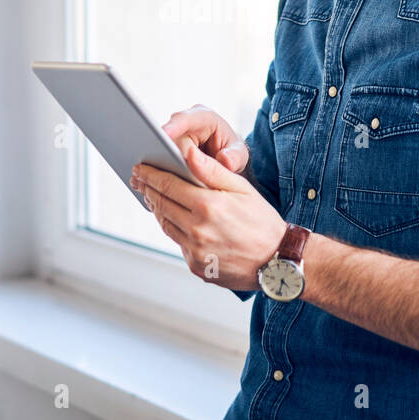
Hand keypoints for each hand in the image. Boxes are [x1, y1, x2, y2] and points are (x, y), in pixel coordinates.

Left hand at [130, 143, 285, 291]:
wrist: (278, 260)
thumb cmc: (262, 221)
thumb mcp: (241, 189)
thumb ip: (212, 171)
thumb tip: (187, 153)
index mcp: (208, 207)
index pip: (168, 186)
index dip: (151, 175)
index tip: (140, 167)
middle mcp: (197, 231)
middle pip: (161, 205)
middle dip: (148, 190)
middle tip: (140, 180)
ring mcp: (195, 252)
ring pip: (166, 225)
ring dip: (158, 209)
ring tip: (155, 196)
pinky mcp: (196, 266)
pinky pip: (178, 244)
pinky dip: (175, 229)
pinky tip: (176, 219)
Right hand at [161, 104, 247, 172]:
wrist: (224, 159)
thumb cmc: (231, 153)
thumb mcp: (239, 155)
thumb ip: (235, 157)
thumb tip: (225, 160)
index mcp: (203, 118)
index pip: (187, 119)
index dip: (174, 126)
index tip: (164, 134)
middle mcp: (184, 124)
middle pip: (169, 138)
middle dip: (166, 152)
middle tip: (165, 169)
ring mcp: (172, 137)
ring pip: (159, 148)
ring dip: (159, 162)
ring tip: (155, 178)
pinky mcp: (165, 149)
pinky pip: (156, 158)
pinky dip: (157, 169)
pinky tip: (153, 181)